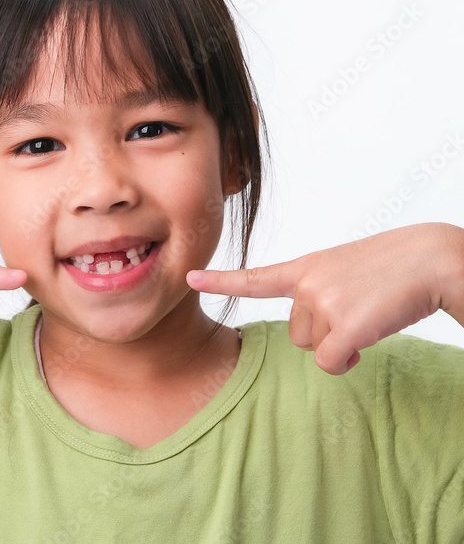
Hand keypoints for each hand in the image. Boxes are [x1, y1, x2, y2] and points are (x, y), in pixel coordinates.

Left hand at [186, 223, 462, 374]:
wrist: (433, 258)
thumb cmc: (398, 267)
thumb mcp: (348, 271)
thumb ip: (322, 296)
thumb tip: (324, 349)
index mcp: (308, 266)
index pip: (256, 277)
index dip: (221, 281)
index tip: (189, 277)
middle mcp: (307, 283)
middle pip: (296, 332)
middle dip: (325, 332)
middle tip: (358, 309)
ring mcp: (323, 302)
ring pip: (313, 348)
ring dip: (340, 343)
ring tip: (369, 314)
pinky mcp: (343, 324)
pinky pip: (329, 362)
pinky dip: (347, 360)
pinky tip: (367, 339)